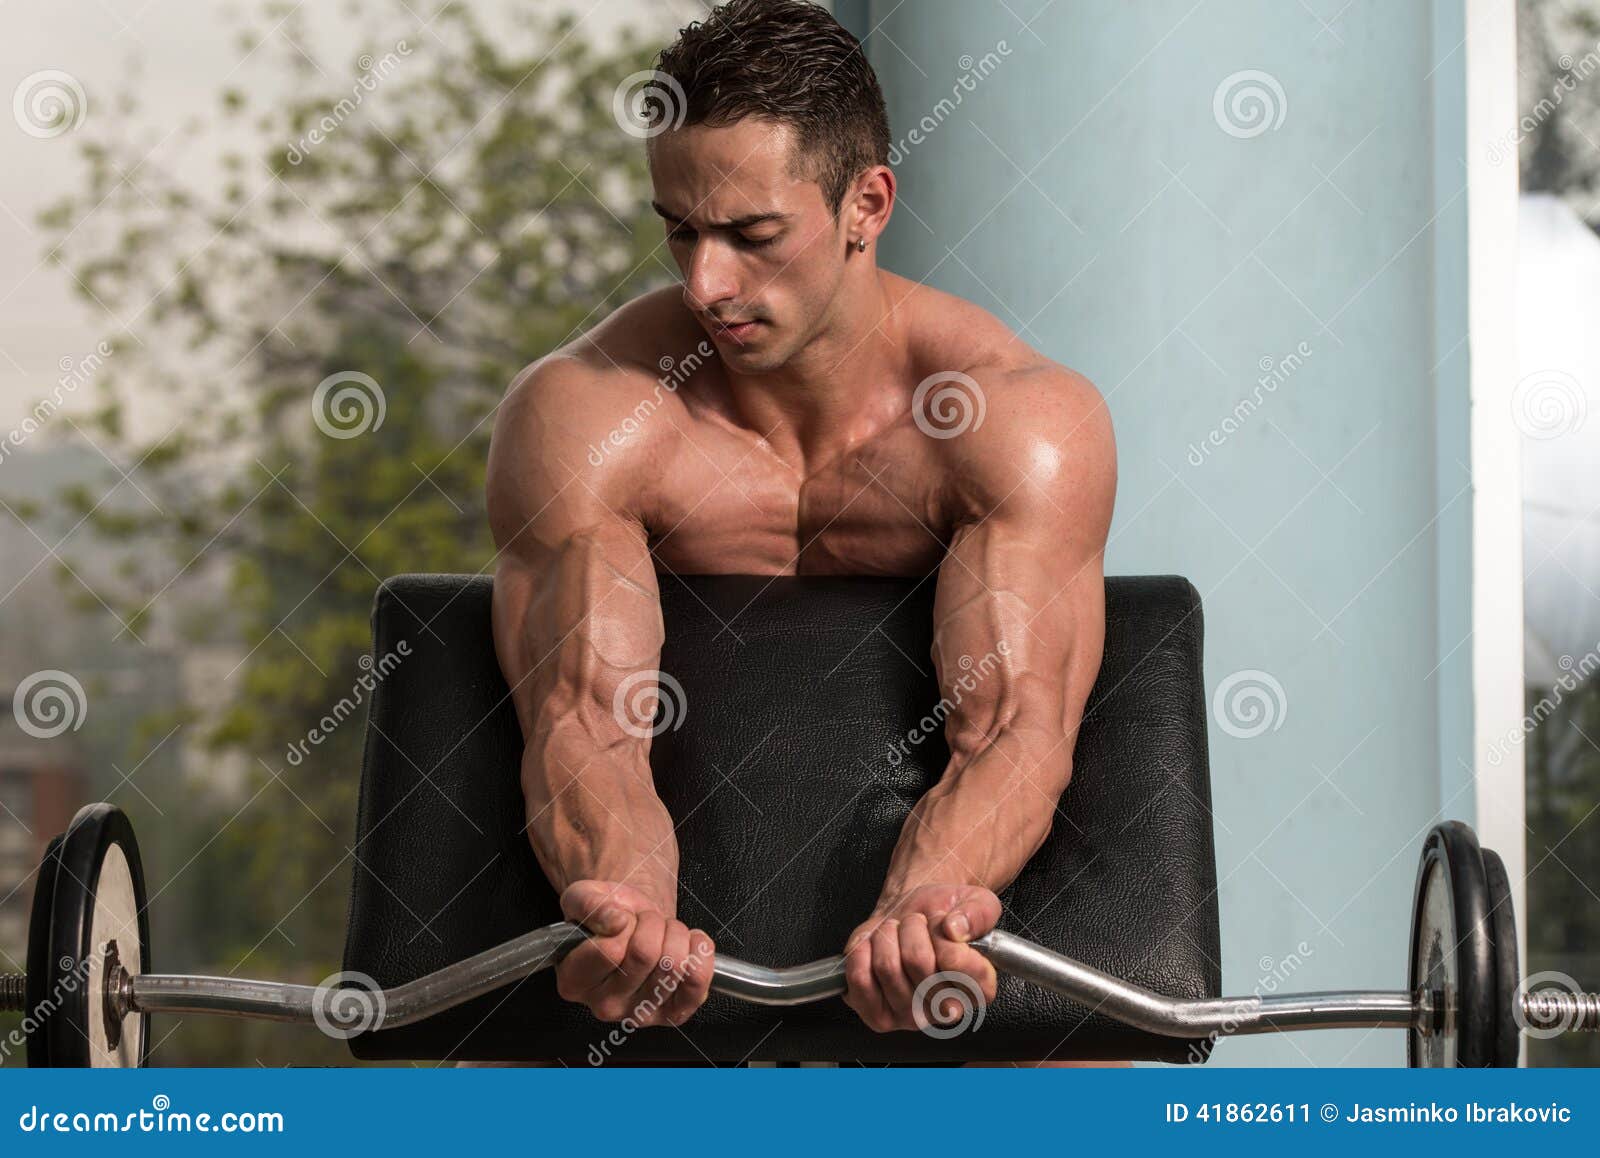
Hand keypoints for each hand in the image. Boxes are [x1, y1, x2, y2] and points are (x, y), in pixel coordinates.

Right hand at [556, 880, 715, 1026]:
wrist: (636, 925)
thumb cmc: (610, 915)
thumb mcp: (584, 896)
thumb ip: (589, 905)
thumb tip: (614, 921)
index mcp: (574, 980)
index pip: (609, 950)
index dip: (622, 922)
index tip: (619, 919)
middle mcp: (605, 1005)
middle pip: (645, 954)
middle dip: (650, 923)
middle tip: (643, 923)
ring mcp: (640, 1013)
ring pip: (673, 963)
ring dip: (674, 933)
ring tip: (661, 933)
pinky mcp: (673, 1014)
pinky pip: (698, 980)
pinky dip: (699, 951)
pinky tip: (686, 944)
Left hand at [842, 884, 1000, 1033]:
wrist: (911, 917)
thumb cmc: (945, 917)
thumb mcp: (976, 903)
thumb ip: (976, 914)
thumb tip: (955, 929)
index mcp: (979, 989)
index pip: (959, 964)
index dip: (945, 937)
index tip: (945, 924)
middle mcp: (947, 1011)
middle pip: (918, 961)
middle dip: (913, 927)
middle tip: (917, 924)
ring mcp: (911, 1017)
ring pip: (887, 967)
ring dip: (888, 935)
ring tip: (898, 933)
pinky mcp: (878, 1016)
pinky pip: (860, 979)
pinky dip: (862, 951)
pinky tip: (875, 947)